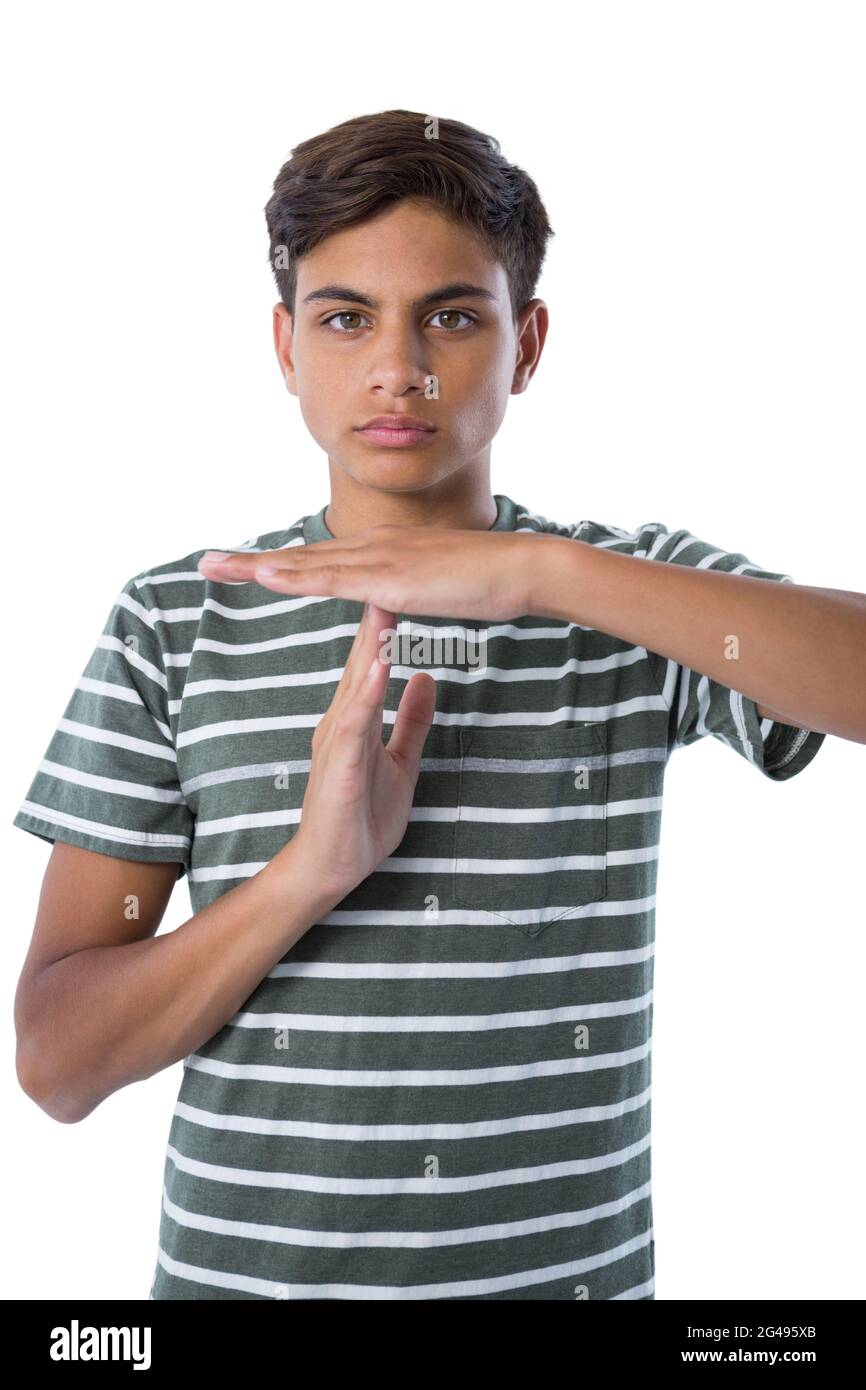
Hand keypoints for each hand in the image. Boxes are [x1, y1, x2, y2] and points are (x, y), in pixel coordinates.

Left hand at [197, 525, 533, 621]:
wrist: (524, 568)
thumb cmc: (490, 580)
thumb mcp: (438, 584)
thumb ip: (412, 586)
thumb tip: (398, 595)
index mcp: (382, 551)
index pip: (319, 560)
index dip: (277, 564)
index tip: (241, 567)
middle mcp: (373, 547)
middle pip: (300, 557)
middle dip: (249, 561)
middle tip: (204, 563)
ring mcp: (380, 560)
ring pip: (306, 564)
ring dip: (257, 565)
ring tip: (214, 566)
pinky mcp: (392, 579)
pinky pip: (334, 580)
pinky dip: (295, 578)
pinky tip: (265, 578)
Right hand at [281, 601, 435, 901]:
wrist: (330, 867)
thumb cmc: (360, 817)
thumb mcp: (400, 761)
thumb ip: (411, 721)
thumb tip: (425, 679)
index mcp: (354, 717)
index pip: (372, 660)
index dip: (387, 622)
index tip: (406, 584)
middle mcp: (341, 720)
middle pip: (362, 660)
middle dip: (376, 618)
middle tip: (392, 572)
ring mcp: (336, 739)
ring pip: (357, 683)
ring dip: (371, 645)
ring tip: (385, 605)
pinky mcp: (338, 764)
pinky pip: (355, 722)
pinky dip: (367, 693)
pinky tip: (380, 668)